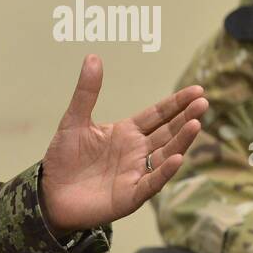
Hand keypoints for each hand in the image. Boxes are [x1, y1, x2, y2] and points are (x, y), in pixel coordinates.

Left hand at [40, 55, 206, 234]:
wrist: (49, 194)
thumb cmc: (63, 159)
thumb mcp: (74, 120)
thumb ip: (86, 92)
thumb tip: (93, 56)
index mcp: (127, 133)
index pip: (158, 115)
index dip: (177, 103)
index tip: (197, 90)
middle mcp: (136, 152)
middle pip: (168, 132)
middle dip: (186, 117)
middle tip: (203, 102)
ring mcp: (136, 174)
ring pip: (165, 155)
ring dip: (181, 141)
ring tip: (196, 123)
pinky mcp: (130, 196)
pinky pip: (151, 182)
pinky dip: (164, 172)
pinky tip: (178, 158)